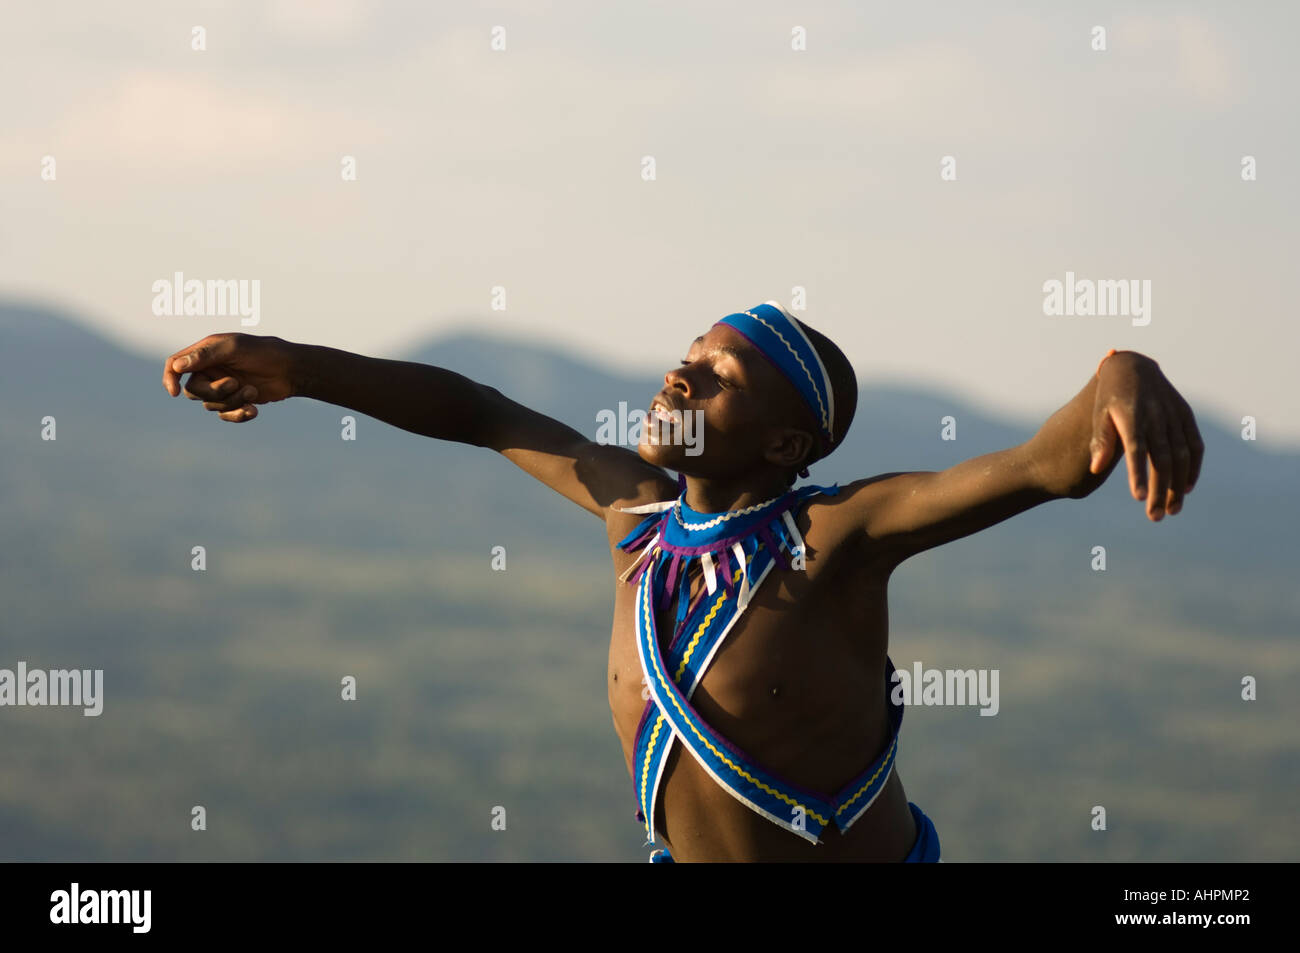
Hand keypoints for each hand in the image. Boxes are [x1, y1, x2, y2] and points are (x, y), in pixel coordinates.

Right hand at [161, 333, 297, 421]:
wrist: (291, 370)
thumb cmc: (263, 352)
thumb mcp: (234, 348)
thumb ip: (206, 355)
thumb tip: (177, 366)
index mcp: (205, 354)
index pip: (175, 365)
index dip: (170, 378)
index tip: (174, 391)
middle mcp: (210, 371)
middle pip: (193, 391)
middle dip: (214, 391)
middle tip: (235, 383)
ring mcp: (222, 387)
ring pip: (211, 405)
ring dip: (233, 401)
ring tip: (252, 390)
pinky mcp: (236, 402)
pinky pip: (226, 416)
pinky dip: (238, 415)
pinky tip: (254, 410)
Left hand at [1087, 351, 1203, 520]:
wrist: (1132, 367)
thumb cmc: (1109, 397)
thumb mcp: (1098, 414)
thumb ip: (1100, 440)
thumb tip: (1095, 469)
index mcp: (1131, 416)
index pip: (1135, 449)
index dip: (1137, 473)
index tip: (1137, 498)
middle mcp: (1155, 416)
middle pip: (1161, 459)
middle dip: (1159, 490)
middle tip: (1155, 517)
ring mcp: (1173, 415)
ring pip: (1180, 456)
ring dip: (1178, 485)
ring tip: (1171, 510)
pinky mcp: (1185, 415)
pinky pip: (1194, 445)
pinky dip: (1193, 467)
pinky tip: (1186, 488)